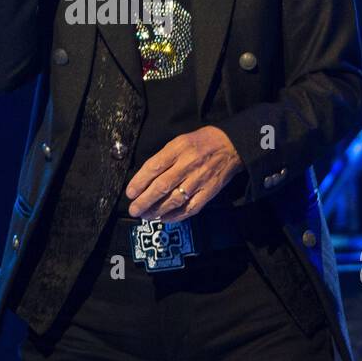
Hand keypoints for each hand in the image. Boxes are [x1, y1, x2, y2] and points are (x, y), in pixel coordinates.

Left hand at [124, 126, 243, 222]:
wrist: (231, 145)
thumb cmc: (202, 142)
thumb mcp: (180, 141)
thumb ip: (164, 157)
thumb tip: (145, 177)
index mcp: (178, 149)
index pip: (154, 167)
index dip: (139, 182)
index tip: (130, 193)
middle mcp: (188, 164)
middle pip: (161, 186)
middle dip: (144, 201)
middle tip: (133, 209)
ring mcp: (199, 180)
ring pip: (174, 200)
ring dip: (157, 211)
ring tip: (145, 216)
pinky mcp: (208, 192)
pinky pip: (190, 208)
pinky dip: (176, 216)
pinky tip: (164, 219)